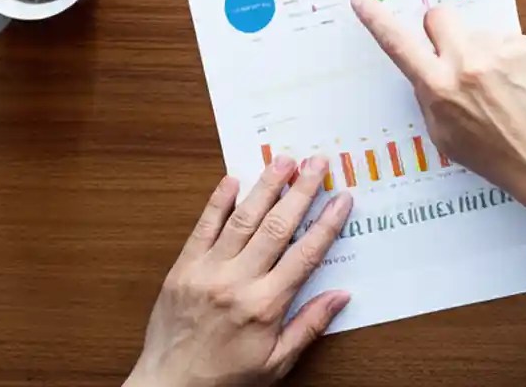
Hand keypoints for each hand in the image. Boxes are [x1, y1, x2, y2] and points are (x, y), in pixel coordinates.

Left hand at [125, 156, 352, 386]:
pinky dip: (217, 202)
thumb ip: (309, 326)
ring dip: (265, 187)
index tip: (342, 199)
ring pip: (242, 219)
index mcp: (265, 306)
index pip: (305, 254)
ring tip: (282, 160)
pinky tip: (232, 180)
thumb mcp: (277, 363)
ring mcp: (207, 271)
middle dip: (300, 191)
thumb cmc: (225, 379)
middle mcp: (237, 282)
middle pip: (277, 226)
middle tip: (316, 163)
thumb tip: (341, 296)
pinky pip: (203, 227)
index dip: (327, 223)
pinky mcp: (183, 268)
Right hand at [350, 0, 525, 216]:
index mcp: (439, 88)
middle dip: (440, 29)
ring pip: (477, 32)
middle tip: (452, 53)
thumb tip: (425, 68)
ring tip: (500, 88)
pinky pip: (506, 39)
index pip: (397, 43)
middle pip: (439, 15)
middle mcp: (466, 63)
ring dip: (481, 51)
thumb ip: (429, 96)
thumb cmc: (494, 156)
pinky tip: (519, 86)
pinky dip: (509, 58)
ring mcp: (499, 51)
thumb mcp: (443, 135)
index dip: (375, 18)